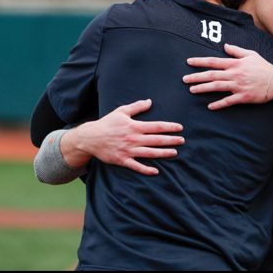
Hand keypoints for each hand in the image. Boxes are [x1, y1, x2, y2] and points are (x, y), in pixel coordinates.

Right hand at [67, 100, 183, 173]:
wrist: (90, 138)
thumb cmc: (107, 123)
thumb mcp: (121, 111)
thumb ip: (137, 107)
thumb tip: (150, 101)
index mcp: (134, 126)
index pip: (156, 126)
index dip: (169, 127)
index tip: (179, 128)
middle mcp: (133, 139)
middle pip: (156, 140)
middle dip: (171, 140)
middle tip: (182, 140)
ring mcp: (128, 150)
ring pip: (150, 153)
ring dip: (163, 153)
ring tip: (174, 153)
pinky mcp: (122, 160)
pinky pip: (136, 166)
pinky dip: (146, 169)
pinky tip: (156, 171)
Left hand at [183, 43, 272, 109]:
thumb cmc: (263, 67)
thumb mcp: (250, 54)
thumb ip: (236, 51)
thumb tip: (224, 46)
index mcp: (235, 64)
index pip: (214, 61)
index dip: (200, 61)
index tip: (188, 62)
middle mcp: (234, 74)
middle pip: (212, 75)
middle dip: (196, 77)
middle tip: (184, 79)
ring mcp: (238, 86)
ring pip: (217, 86)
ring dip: (203, 88)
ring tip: (192, 90)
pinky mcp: (243, 97)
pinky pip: (228, 101)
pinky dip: (219, 104)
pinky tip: (210, 106)